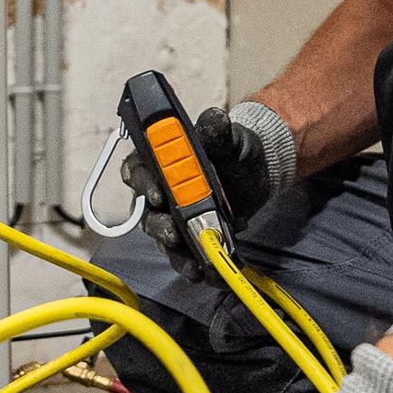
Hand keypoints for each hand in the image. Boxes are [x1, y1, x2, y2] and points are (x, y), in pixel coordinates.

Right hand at [123, 99, 294, 256]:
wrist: (256, 175)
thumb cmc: (234, 152)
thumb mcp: (230, 139)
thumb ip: (219, 132)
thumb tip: (214, 119)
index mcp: (160, 161)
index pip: (136, 170)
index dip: (141, 183)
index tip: (157, 194)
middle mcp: (160, 191)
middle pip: (147, 212)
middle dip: (159, 225)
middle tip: (173, 233)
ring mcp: (174, 217)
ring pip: (164, 238)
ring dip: (176, 253)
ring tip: (193, 266)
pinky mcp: (190, 237)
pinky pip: (186, 254)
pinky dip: (197, 265)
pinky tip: (210, 274)